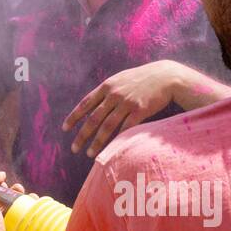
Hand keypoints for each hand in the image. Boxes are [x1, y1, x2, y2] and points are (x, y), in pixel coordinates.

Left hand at [62, 61, 182, 156]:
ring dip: (97, 142)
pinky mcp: (140, 110)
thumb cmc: (141, 78)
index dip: (74, 117)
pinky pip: (126, 128)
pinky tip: (111, 149)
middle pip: (93, 118)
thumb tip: (92, 104)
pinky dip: (117, 139)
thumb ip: (107, 90)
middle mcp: (114, 95)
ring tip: (90, 154)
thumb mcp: (120, 79)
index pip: (85, 104)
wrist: (165, 76)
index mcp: (107, 86)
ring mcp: (127, 103)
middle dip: (82, 135)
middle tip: (74, 148)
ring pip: (107, 126)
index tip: (65, 129)